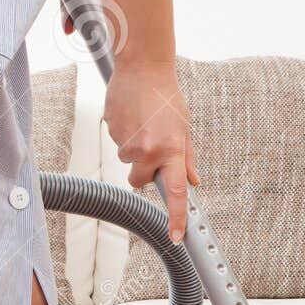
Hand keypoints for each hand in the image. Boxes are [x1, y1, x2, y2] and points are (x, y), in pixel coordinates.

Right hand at [104, 61, 199, 241]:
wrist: (142, 66)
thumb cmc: (166, 96)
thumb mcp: (183, 127)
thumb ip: (186, 158)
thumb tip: (192, 182)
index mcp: (172, 150)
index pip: (176, 193)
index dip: (177, 218)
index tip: (176, 237)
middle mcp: (150, 150)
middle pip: (138, 181)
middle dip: (142, 170)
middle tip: (151, 146)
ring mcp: (128, 142)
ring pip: (127, 160)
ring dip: (133, 149)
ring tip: (142, 123)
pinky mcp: (112, 131)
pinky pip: (116, 143)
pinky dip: (123, 134)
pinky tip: (131, 116)